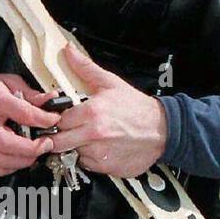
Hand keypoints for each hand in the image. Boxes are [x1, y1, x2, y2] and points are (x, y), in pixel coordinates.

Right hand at [0, 72, 59, 175]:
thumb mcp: (8, 81)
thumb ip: (31, 94)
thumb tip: (52, 101)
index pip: (23, 114)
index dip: (44, 119)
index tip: (54, 120)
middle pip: (8, 144)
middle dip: (33, 148)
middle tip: (47, 143)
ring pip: (2, 160)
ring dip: (24, 160)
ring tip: (36, 151)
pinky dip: (12, 166)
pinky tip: (20, 157)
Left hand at [50, 44, 167, 176]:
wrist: (163, 130)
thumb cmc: (137, 108)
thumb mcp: (111, 83)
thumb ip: (85, 68)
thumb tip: (69, 51)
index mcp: (92, 113)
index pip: (57, 120)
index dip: (56, 118)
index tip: (59, 117)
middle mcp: (93, 135)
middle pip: (58, 142)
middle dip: (59, 136)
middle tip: (69, 130)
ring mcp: (99, 154)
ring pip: (72, 153)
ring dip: (76, 147)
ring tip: (90, 136)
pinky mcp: (106, 167)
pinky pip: (87, 165)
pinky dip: (90, 157)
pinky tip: (100, 146)